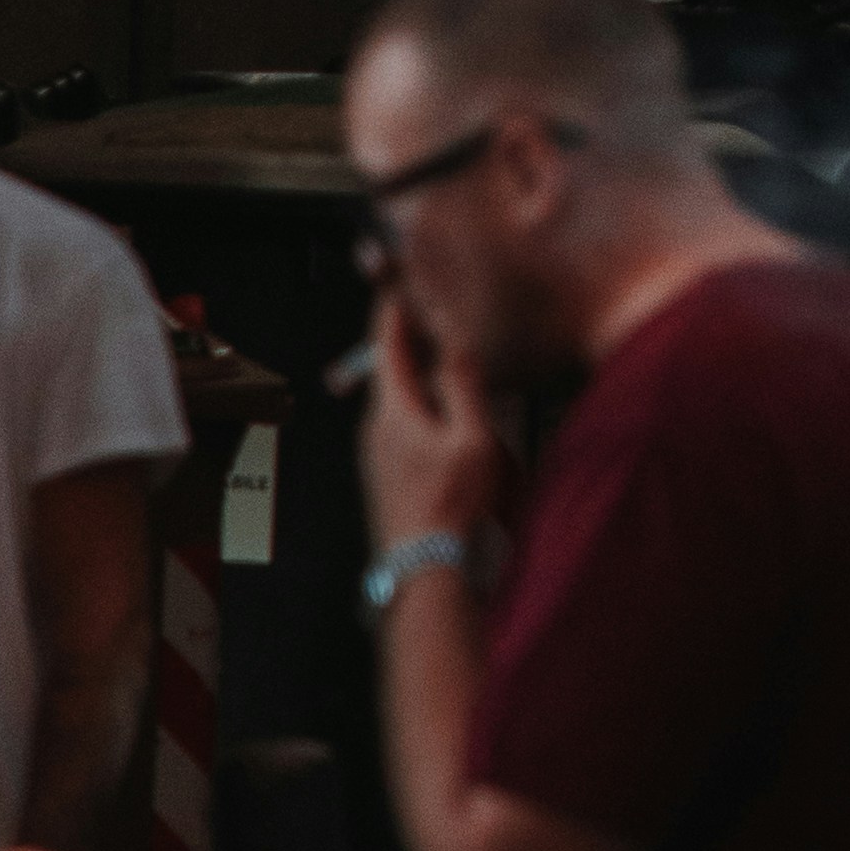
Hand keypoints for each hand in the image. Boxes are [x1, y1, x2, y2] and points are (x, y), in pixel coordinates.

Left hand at [361, 280, 506, 575]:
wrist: (423, 564)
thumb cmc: (451, 504)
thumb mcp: (472, 439)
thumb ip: (463, 388)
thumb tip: (454, 346)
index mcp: (395, 411)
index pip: (388, 347)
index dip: (393, 312)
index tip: (397, 285)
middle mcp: (376, 427)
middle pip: (390, 370)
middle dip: (407, 340)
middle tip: (424, 314)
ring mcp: (377, 452)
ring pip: (396, 399)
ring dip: (416, 376)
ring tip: (441, 362)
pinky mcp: (385, 472)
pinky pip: (400, 423)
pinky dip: (418, 405)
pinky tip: (442, 416)